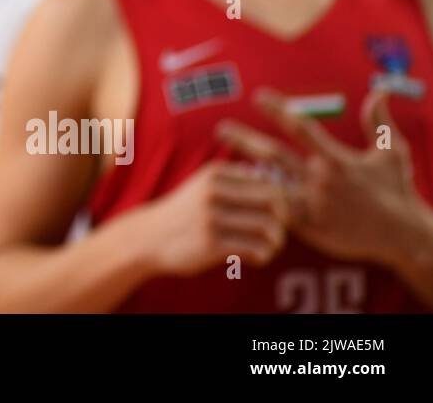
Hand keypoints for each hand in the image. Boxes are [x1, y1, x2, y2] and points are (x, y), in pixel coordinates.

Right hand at [139, 159, 289, 275]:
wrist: (149, 236)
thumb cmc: (186, 212)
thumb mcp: (204, 185)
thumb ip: (236, 180)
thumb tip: (277, 180)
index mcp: (214, 174)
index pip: (268, 181)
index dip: (282, 199)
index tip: (277, 213)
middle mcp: (213, 192)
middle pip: (273, 202)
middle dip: (283, 219)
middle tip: (277, 230)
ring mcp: (211, 219)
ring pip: (268, 227)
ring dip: (276, 241)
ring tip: (269, 246)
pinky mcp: (210, 244)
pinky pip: (255, 250)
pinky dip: (263, 256)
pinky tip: (256, 257)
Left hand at [216, 88, 418, 265]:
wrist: (403, 237)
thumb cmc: (397, 192)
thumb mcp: (393, 153)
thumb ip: (379, 122)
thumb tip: (380, 90)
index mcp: (336, 159)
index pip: (301, 127)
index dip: (278, 110)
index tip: (257, 96)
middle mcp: (321, 180)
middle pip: (275, 154)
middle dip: (246, 140)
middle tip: (220, 128)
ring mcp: (313, 205)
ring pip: (270, 185)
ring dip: (245, 174)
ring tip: (217, 168)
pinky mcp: (310, 228)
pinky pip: (277, 215)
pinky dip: (259, 205)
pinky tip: (238, 198)